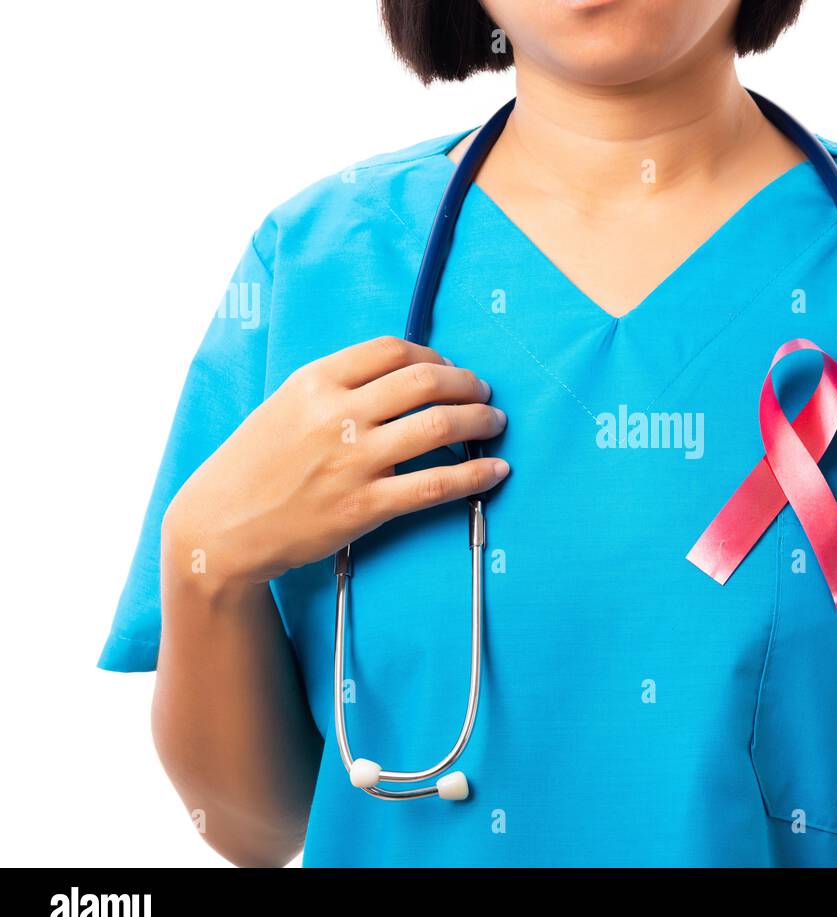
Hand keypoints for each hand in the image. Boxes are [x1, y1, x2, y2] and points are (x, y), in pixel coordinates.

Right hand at [163, 336, 508, 587]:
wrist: (220, 526)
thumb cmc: (255, 463)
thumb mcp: (286, 404)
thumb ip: (336, 385)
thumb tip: (401, 374)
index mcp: (316, 381)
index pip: (393, 350)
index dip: (433, 356)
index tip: (449, 368)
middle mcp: (337, 414)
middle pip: (425, 381)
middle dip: (467, 383)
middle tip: (484, 393)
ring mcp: (354, 460)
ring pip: (439, 427)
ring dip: (479, 420)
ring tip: (495, 422)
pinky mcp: (365, 506)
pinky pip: (437, 485)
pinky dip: (476, 475)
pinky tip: (496, 471)